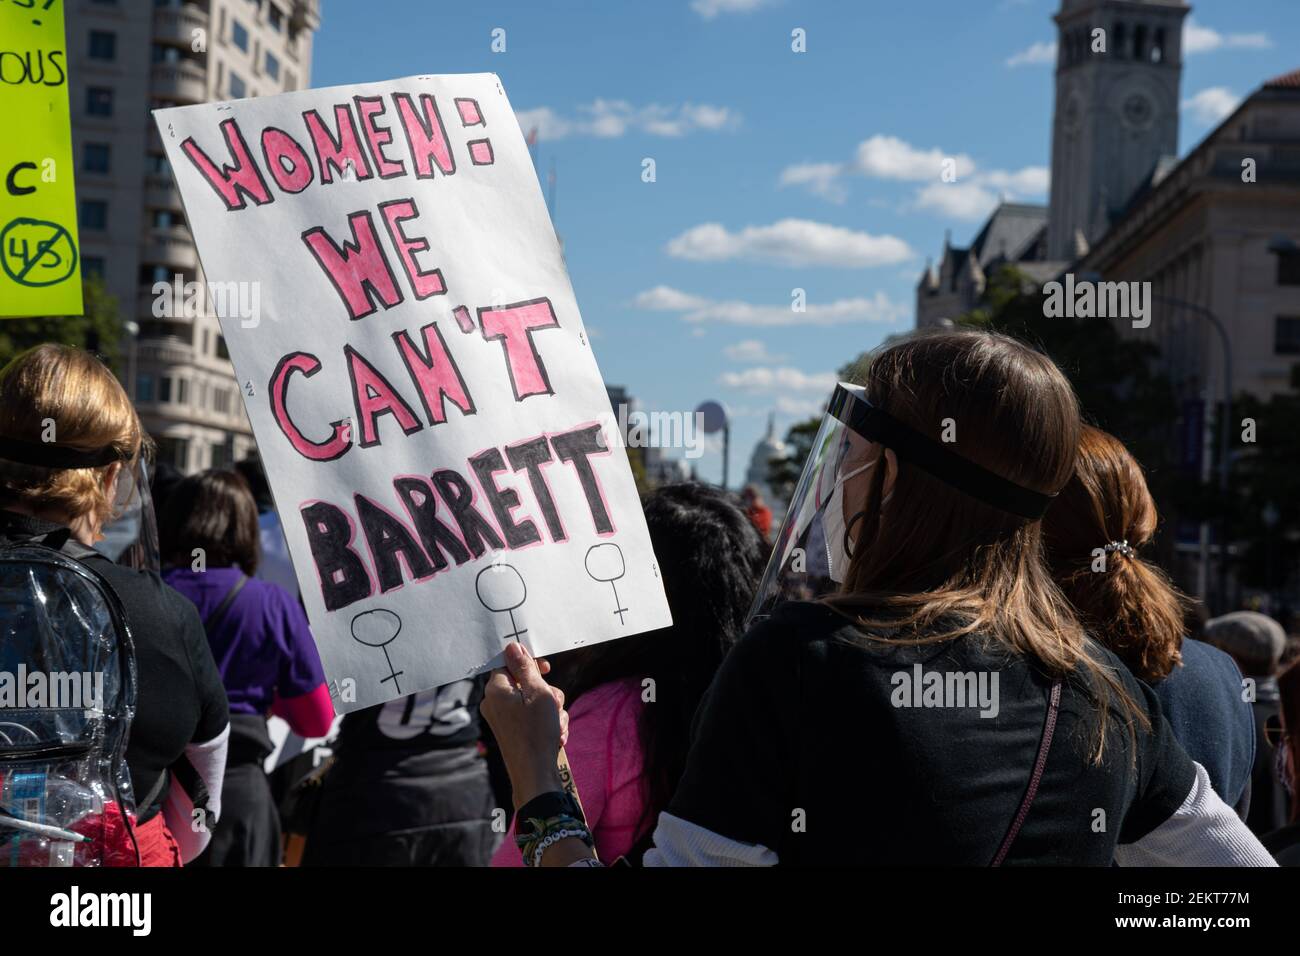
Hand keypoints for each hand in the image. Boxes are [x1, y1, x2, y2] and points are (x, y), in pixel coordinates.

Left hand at [481, 643, 569, 808]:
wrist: (535, 775)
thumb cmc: (536, 732)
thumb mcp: (537, 692)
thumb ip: (525, 667)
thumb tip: (512, 646)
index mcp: (495, 690)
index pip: (509, 663)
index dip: (529, 664)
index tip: (546, 669)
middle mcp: (494, 703)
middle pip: (524, 683)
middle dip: (546, 692)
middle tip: (554, 703)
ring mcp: (502, 719)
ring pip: (532, 701)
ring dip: (550, 709)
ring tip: (557, 724)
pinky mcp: (511, 732)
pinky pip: (530, 717)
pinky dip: (545, 723)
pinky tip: (556, 735)